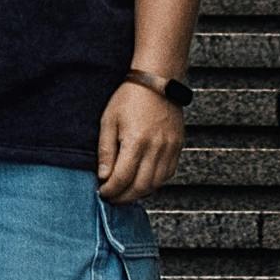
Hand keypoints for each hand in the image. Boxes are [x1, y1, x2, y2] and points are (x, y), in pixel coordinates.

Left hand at [97, 79, 186, 204]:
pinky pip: (168, 174)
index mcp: (136, 142)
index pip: (122, 178)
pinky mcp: (177, 147)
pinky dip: (154, 183)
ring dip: (139, 193)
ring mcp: (170, 149)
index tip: (102, 192)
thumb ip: (105, 151)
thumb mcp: (109, 121)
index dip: (110, 190)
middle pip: (140, 187)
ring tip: (125, 192)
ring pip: (156, 184)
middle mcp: (156, 148)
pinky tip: (142, 182)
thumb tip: (104, 177)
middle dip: (124, 197)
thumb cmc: (129, 98)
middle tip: (112, 197)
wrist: (157, 81)